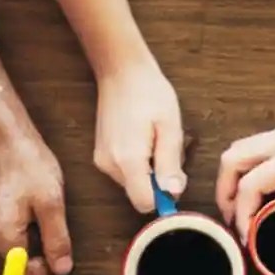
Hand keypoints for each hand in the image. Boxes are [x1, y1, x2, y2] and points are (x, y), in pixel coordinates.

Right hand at [0, 138, 72, 274]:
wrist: (11, 142)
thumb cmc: (28, 165)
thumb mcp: (51, 204)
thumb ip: (57, 239)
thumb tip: (62, 268)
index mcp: (5, 236)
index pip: (25, 274)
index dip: (46, 269)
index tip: (60, 253)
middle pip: (22, 266)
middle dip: (43, 257)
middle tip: (58, 233)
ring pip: (22, 252)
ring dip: (39, 244)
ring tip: (48, 218)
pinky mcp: (0, 221)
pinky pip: (19, 239)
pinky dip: (33, 234)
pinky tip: (40, 215)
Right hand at [93, 62, 184, 212]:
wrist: (121, 70)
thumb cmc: (149, 92)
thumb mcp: (170, 126)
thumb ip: (170, 163)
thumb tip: (174, 192)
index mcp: (128, 159)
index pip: (145, 203)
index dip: (164, 198)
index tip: (174, 179)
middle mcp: (110, 165)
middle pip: (139, 194)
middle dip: (157, 181)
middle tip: (166, 149)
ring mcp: (102, 160)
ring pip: (133, 184)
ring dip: (148, 171)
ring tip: (153, 140)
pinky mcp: (100, 155)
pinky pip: (124, 172)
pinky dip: (137, 164)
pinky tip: (142, 139)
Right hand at [216, 89, 274, 242]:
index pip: (252, 184)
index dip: (242, 214)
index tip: (246, 237)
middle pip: (231, 163)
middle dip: (224, 195)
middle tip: (234, 223)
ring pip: (235, 151)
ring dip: (228, 179)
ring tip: (237, 208)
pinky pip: (249, 148)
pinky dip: (241, 169)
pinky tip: (255, 189)